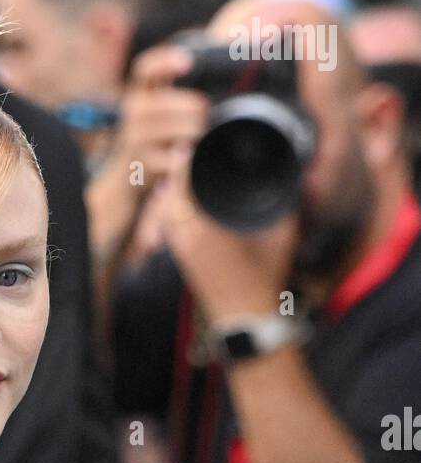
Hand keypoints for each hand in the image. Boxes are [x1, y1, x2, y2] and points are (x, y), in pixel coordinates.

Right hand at [111, 42, 210, 190]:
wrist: (130, 172)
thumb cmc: (158, 133)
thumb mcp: (165, 109)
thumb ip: (185, 89)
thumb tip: (226, 54)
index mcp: (143, 92)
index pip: (145, 69)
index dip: (164, 62)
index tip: (188, 61)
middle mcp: (134, 111)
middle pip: (158, 102)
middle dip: (185, 104)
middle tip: (204, 107)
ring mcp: (135, 138)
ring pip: (159, 129)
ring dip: (185, 129)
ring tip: (200, 130)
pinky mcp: (140, 163)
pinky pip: (161, 159)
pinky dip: (176, 157)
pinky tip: (187, 154)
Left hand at [157, 140, 299, 324]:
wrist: (247, 322)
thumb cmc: (265, 280)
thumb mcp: (281, 237)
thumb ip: (286, 204)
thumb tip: (296, 177)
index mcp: (208, 229)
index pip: (187, 184)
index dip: (186, 160)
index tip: (192, 141)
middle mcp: (188, 238)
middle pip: (171, 194)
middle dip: (176, 171)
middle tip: (185, 149)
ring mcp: (182, 250)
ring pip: (166, 211)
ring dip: (172, 189)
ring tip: (182, 169)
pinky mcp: (182, 260)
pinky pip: (169, 226)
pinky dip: (171, 208)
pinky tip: (179, 198)